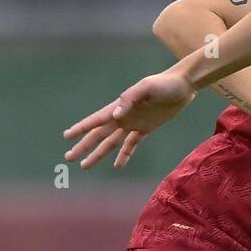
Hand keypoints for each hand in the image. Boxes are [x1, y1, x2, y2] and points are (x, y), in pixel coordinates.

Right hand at [62, 71, 195, 169]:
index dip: (81, 128)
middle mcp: (124, 116)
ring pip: (111, 142)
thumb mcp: (147, 87)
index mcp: (120, 106)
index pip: (96, 120)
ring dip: (99, 154)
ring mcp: (134, 122)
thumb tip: (115, 115)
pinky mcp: (147, 127)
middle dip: (84, 146)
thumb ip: (130, 99)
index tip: (67, 136)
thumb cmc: (165, 84)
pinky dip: (124, 154)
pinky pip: (132, 144)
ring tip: (85, 166)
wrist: (184, 85)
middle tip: (68, 157)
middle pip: (99, 134)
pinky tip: (118, 165)